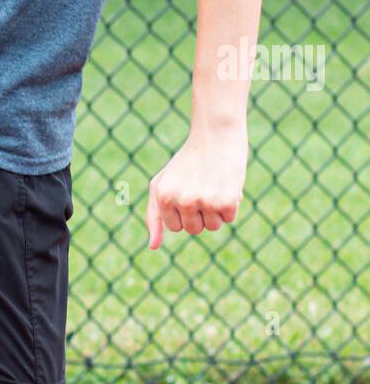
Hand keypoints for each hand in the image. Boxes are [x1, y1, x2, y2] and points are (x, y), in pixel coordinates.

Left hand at [145, 127, 246, 248]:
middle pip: (194, 230)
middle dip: (200, 214)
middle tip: (202, 187)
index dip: (184, 213)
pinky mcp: (227, 201)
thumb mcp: (161, 184)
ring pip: (212, 227)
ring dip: (216, 211)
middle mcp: (182, 201)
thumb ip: (154, 215)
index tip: (188, 192)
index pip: (175, 228)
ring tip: (214, 185)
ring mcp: (205, 202)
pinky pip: (229, 219)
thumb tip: (153, 247)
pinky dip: (231, 206)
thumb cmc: (187, 163)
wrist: (216, 136)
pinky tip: (227, 185)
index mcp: (164, 197)